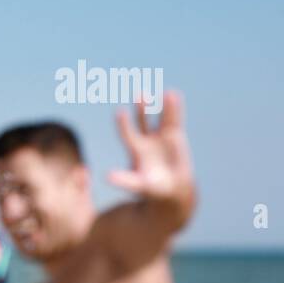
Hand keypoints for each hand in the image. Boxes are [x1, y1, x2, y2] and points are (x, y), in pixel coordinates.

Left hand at [109, 90, 193, 204]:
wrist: (170, 188)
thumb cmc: (151, 189)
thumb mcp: (137, 185)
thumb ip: (125, 180)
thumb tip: (108, 177)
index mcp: (135, 149)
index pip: (128, 134)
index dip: (124, 125)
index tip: (120, 112)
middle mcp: (146, 139)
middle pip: (143, 121)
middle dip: (142, 109)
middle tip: (140, 94)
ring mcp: (161, 136)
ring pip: (161, 118)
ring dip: (162, 106)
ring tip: (164, 93)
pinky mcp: (175, 136)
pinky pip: (175, 120)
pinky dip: (175, 109)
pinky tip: (174, 94)